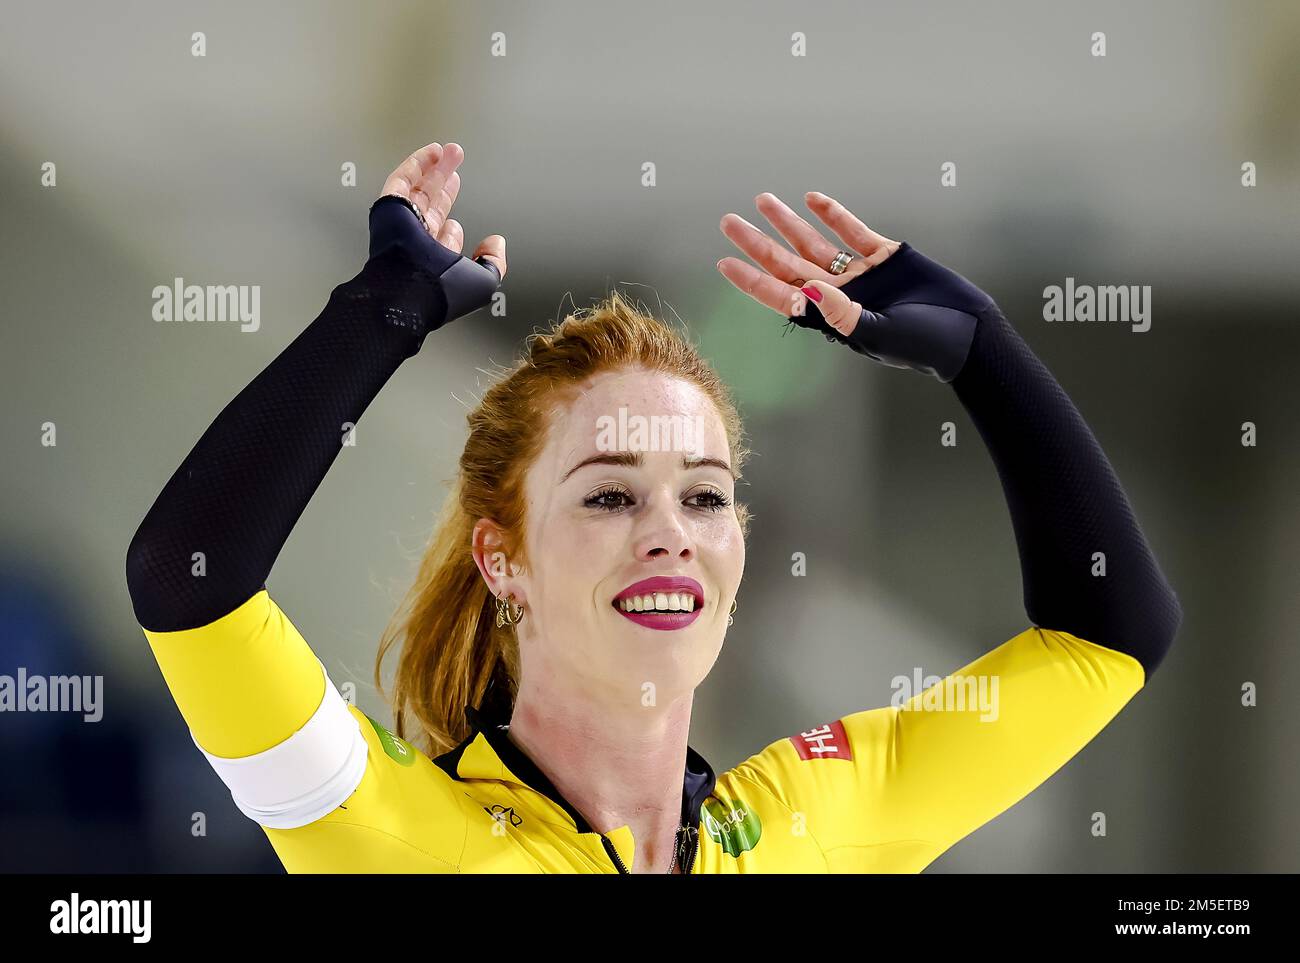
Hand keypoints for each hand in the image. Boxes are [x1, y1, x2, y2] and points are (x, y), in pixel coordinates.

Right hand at [368, 142, 506, 332]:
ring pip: (419, 189)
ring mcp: (402, 222)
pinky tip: (431, 152)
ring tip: (449, 151)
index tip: (457, 222)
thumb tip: (496, 244)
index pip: (442, 241)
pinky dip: (416, 164)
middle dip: (444, 183)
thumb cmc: (444, 291)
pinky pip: (402, 180)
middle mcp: (417, 242)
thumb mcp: (484, 281)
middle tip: (455, 165)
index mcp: (435, 262)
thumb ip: (494, 263)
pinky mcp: (390, 207)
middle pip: (432, 205)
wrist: (411, 290)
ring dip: (434, 168)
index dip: (452, 230)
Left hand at [717, 192, 988, 381]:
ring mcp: (860, 273)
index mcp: (830, 317)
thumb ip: (841, 314)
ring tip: (762, 201)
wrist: (968, 333)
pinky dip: (832, 215)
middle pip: (787, 263)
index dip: (751, 280)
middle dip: (758, 242)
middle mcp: (838, 294)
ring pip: (814, 243)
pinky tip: (812, 199)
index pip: (780, 295)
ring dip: (788, 222)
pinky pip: (852, 231)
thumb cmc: (923, 346)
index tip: (724, 262)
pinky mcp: (886, 255)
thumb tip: (805, 289)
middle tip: (728, 221)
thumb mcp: (879, 333)